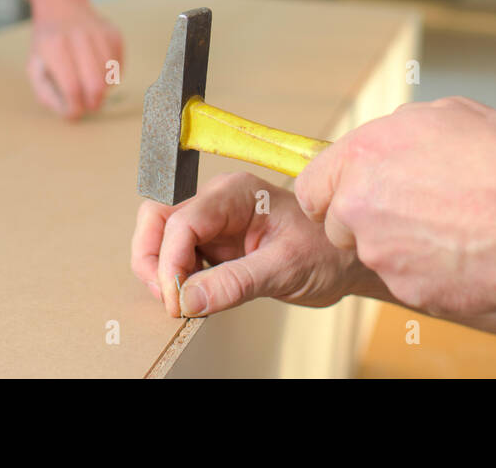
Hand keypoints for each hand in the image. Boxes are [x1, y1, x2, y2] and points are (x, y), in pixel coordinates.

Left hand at [25, 0, 122, 118]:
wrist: (60, 4)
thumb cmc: (47, 41)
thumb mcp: (35, 66)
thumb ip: (46, 94)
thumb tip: (70, 113)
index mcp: (54, 46)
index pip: (72, 87)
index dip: (75, 108)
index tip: (74, 113)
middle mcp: (79, 36)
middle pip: (96, 84)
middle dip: (93, 103)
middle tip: (88, 106)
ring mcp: (99, 32)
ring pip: (111, 76)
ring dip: (102, 90)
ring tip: (90, 87)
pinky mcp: (114, 32)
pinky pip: (119, 65)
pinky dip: (112, 75)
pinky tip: (99, 71)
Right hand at [131, 172, 376, 316]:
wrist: (343, 259)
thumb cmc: (325, 251)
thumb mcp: (285, 268)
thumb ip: (235, 283)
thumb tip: (187, 299)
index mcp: (235, 193)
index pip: (181, 221)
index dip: (170, 262)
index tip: (177, 300)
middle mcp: (217, 201)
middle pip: (157, 220)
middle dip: (152, 260)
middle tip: (169, 300)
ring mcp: (212, 221)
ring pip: (161, 237)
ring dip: (161, 271)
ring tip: (182, 302)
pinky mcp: (213, 242)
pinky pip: (177, 256)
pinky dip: (174, 278)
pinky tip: (194, 297)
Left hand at [295, 97, 495, 323]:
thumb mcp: (450, 116)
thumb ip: (401, 130)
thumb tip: (390, 138)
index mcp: (364, 154)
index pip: (313, 183)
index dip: (333, 192)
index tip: (351, 197)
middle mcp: (360, 204)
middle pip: (339, 223)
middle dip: (367, 221)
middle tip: (416, 212)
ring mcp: (381, 251)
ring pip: (376, 252)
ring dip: (402, 245)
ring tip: (454, 227)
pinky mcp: (406, 288)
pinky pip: (408, 279)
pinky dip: (429, 271)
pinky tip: (465, 252)